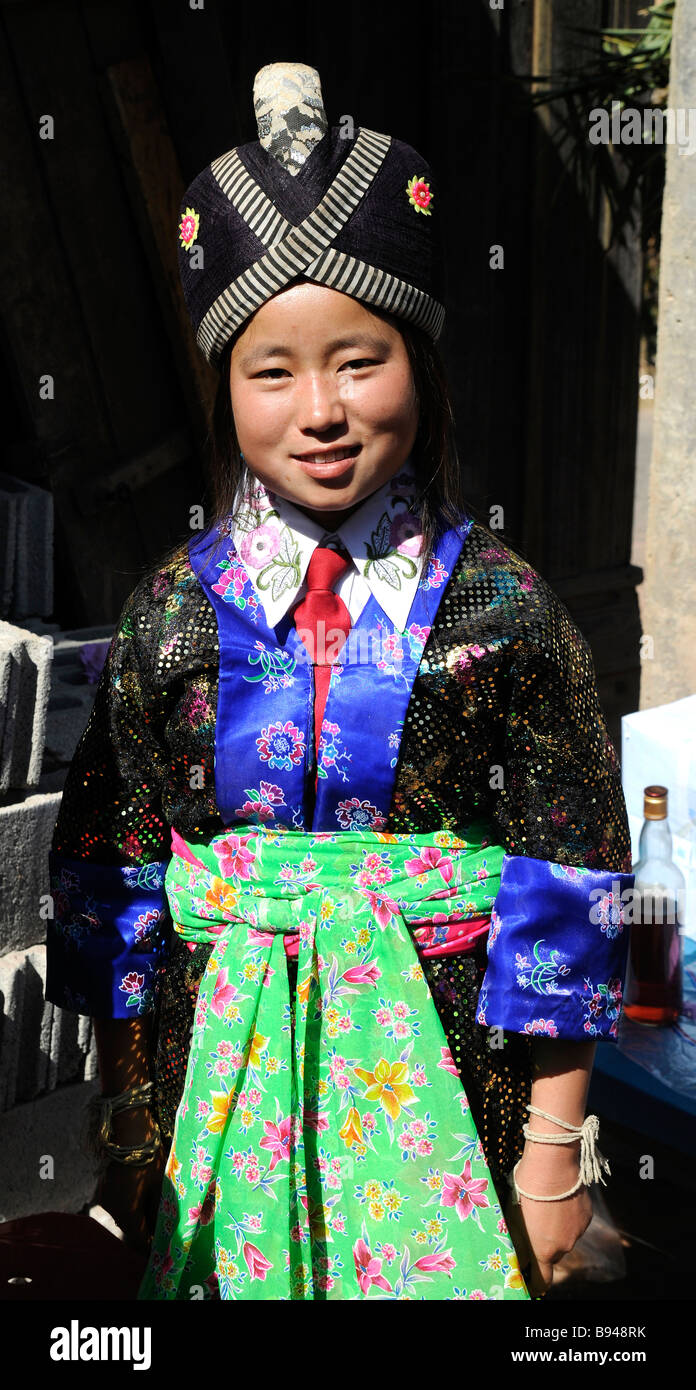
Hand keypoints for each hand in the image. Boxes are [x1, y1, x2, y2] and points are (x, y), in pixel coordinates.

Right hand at [94, 1103, 167, 1255]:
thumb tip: (171, 1230)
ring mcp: (105, 1198)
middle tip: (167, 1235)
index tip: (167, 1252)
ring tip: (161, 1216)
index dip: (154, 1248)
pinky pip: (121, 1204)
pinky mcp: (105, 1186)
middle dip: (149, 1234)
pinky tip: (148, 1199)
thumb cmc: (150, 1156)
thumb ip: (164, 1212)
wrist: (129, 1127)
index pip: (140, 1242)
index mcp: (125, 1213)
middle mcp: (111, 1209)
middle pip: (131, 1231)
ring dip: (141, 1219)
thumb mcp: (162, 1186)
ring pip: (126, 1217)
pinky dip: (134, 1206)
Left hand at [504, 1143, 592, 1296]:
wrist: (552, 1164)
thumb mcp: (514, 1215)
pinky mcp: (587, 1217)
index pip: (542, 1279)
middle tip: (534, 1224)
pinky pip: (575, 1223)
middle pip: (553, 1255)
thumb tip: (519, 1249)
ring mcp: (577, 1232)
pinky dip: (568, 1216)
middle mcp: (563, 1247)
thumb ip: (520, 1238)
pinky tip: (560, 1198)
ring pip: (565, 1237)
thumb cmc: (525, 1188)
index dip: (536, 1280)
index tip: (531, 1276)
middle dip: (544, 1245)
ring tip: (547, 1204)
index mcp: (542, 1250)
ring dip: (557, 1228)